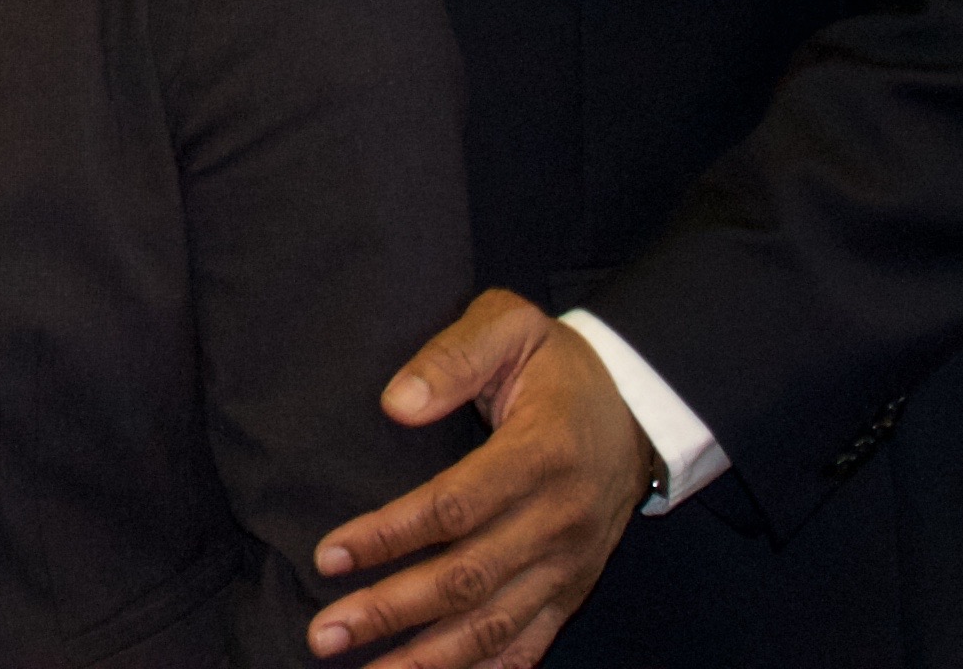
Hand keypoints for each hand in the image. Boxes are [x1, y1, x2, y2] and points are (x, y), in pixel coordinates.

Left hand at [306, 290, 650, 665]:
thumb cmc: (558, 365)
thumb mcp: (511, 327)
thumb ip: (453, 356)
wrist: (639, 407)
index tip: (329, 554)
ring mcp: (568, 565)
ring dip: (427, 658)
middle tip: (323, 631)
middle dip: (391, 611)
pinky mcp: (570, 591)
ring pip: (493, 627)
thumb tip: (397, 404)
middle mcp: (558, 521)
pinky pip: (527, 646)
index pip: (455, 508)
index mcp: (540, 455)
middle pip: (467, 580)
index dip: (390, 535)